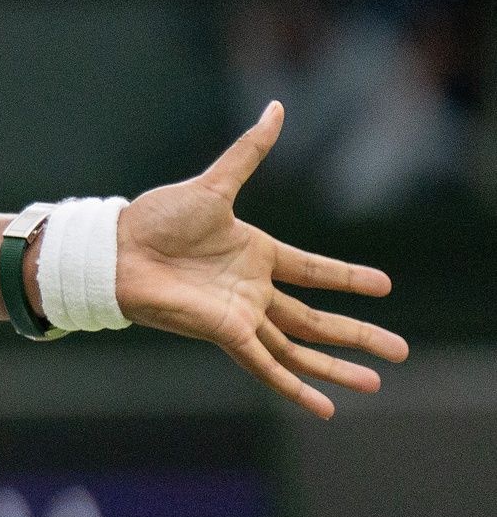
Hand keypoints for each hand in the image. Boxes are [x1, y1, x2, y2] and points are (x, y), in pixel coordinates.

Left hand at [115, 102, 409, 416]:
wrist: (116, 249)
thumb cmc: (156, 218)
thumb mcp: (214, 184)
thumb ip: (249, 151)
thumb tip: (277, 109)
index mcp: (255, 252)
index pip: (314, 270)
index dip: (348, 278)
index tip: (384, 285)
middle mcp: (252, 288)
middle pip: (316, 318)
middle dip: (358, 334)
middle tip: (400, 351)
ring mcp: (241, 313)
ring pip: (300, 347)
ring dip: (337, 367)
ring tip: (376, 383)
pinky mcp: (225, 332)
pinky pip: (266, 365)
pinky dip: (293, 386)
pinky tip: (324, 407)